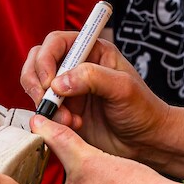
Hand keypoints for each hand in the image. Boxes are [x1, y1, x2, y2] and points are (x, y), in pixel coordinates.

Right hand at [20, 31, 172, 163]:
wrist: (146, 141)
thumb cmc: (143, 109)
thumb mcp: (123, 88)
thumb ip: (92, 78)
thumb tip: (59, 82)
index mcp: (92, 50)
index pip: (56, 42)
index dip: (46, 59)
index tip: (49, 81)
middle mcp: (76, 66)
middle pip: (38, 61)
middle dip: (37, 81)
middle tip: (46, 101)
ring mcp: (68, 89)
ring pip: (37, 87)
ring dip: (45, 104)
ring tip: (69, 119)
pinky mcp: (64, 111)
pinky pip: (43, 110)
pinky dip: (49, 119)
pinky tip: (73, 126)